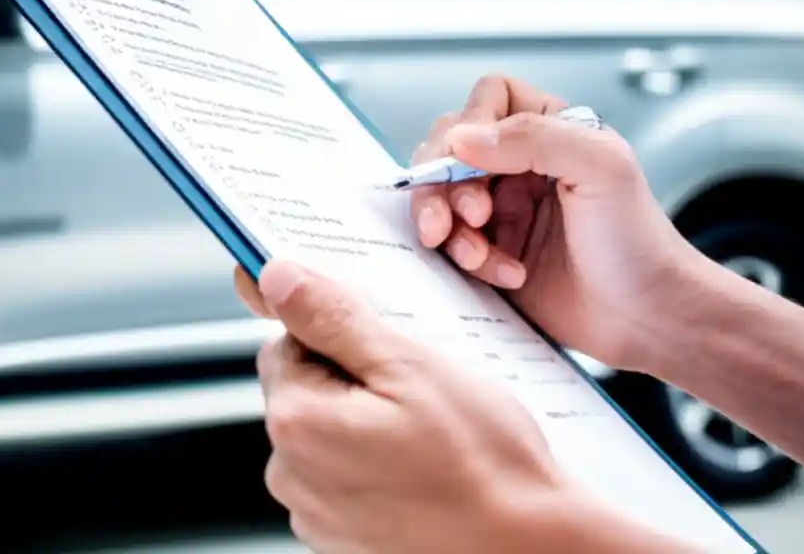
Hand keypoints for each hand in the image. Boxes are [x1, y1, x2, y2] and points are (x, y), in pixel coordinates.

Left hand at [233, 261, 695, 552]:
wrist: (527, 547)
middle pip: (304, 389)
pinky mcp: (338, 538)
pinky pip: (343, 478)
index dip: (341, 334)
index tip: (388, 346)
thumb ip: (333, 318)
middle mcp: (290, 472)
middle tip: (417, 392)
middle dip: (353, 379)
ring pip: (326, 434)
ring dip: (364, 425)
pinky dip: (374, 467)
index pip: (286, 341)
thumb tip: (277, 276)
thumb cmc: (481, 463)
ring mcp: (313, 512)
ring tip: (427, 437)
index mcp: (296, 420)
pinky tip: (422, 470)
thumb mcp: (410, 366)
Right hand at [411, 76, 702, 372]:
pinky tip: (508, 274)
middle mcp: (521, 165)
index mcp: (552, 131)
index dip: (469, 122)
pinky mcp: (492, 253)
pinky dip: (469, 259)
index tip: (466, 157)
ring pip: (441, 197)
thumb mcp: (601, 168)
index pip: (488, 99)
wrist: (647, 318)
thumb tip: (461, 137)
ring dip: (449, 227)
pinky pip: (452, 244)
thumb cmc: (638, 242)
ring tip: (477, 255)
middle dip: (443, 183)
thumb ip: (535, 138)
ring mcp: (503, 210)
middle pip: (449, 148)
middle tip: (465, 217)